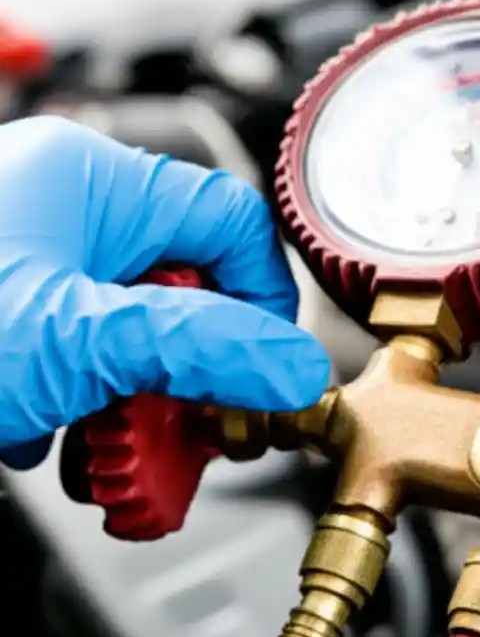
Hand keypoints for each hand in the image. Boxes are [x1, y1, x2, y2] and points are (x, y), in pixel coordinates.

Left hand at [0, 116, 329, 468]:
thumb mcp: (80, 341)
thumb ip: (202, 351)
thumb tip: (294, 367)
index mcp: (91, 178)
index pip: (232, 222)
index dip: (263, 300)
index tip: (260, 366)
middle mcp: (63, 208)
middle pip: (184, 289)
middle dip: (191, 374)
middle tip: (187, 431)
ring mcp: (28, 261)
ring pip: (130, 333)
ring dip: (134, 406)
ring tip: (115, 458)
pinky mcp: (9, 313)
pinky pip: (77, 355)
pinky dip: (80, 409)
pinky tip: (59, 449)